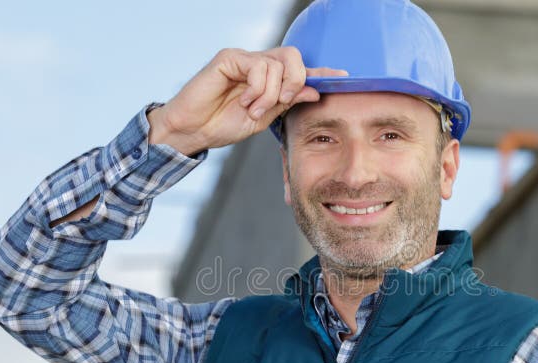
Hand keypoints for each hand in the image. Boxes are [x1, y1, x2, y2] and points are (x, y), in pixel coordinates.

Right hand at [147, 47, 347, 154]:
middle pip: (294, 57)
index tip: (344, 78)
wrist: (193, 130)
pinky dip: (257, 89)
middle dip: (295, 81)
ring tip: (252, 109)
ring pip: (277, 66)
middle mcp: (259, 64)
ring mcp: (245, 59)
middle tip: (281, 102)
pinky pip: (258, 67)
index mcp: (270, 80)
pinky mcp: (230, 58)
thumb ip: (287, 103)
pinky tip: (244, 101)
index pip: (301, 71)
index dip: (322, 73)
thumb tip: (315, 92)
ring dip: (269, 94)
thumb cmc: (222, 124)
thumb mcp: (264, 118)